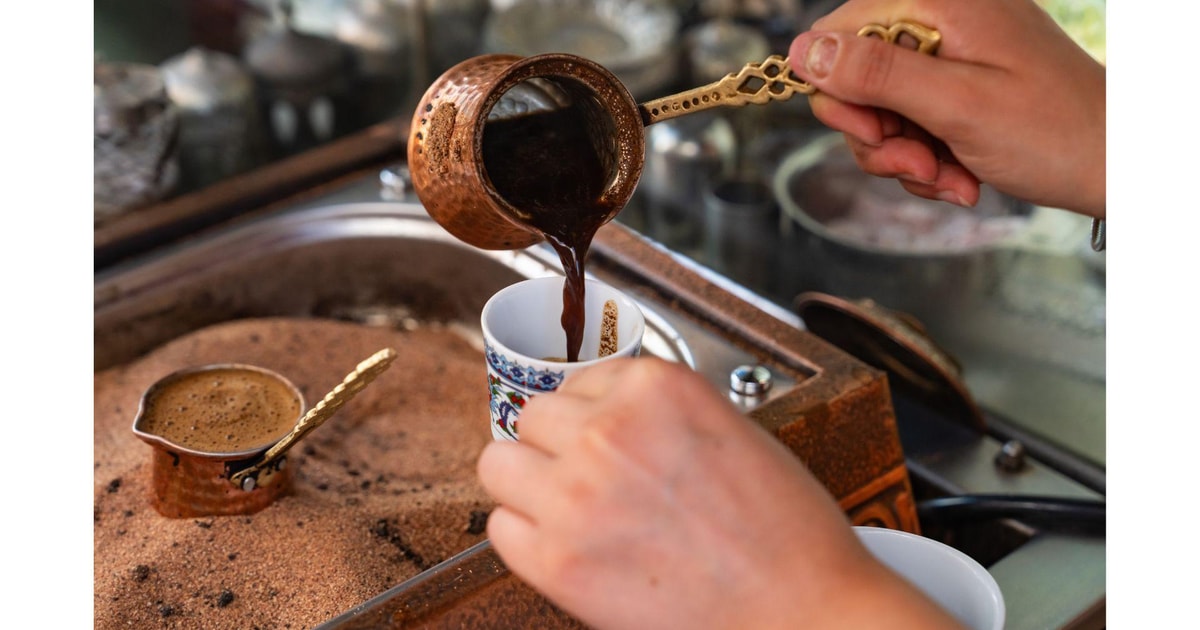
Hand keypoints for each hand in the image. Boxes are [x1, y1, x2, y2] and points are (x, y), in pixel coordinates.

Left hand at [478, 357, 962, 628]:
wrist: (804, 612)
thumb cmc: (785, 533)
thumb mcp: (730, 430)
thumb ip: (659, 414)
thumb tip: (604, 417)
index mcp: (657, 388)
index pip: (580, 380)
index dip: (593, 416)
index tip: (605, 440)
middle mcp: (609, 430)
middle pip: (532, 416)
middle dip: (555, 446)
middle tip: (584, 478)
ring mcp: (577, 493)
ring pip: (498, 464)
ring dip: (527, 484)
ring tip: (568, 510)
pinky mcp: (558, 559)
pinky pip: (502, 529)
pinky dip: (527, 538)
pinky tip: (570, 548)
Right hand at [789, 0, 1104, 217]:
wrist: (1118, 164)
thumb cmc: (1054, 132)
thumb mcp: (954, 105)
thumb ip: (875, 74)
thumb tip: (802, 52)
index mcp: (938, 2)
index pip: (838, 32)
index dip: (841, 91)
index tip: (876, 133)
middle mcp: (940, 17)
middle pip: (854, 76)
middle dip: (878, 134)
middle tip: (919, 163)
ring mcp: (951, 52)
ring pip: (879, 109)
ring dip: (904, 157)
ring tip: (949, 176)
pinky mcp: (958, 83)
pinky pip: (909, 124)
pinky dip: (926, 159)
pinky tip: (960, 176)